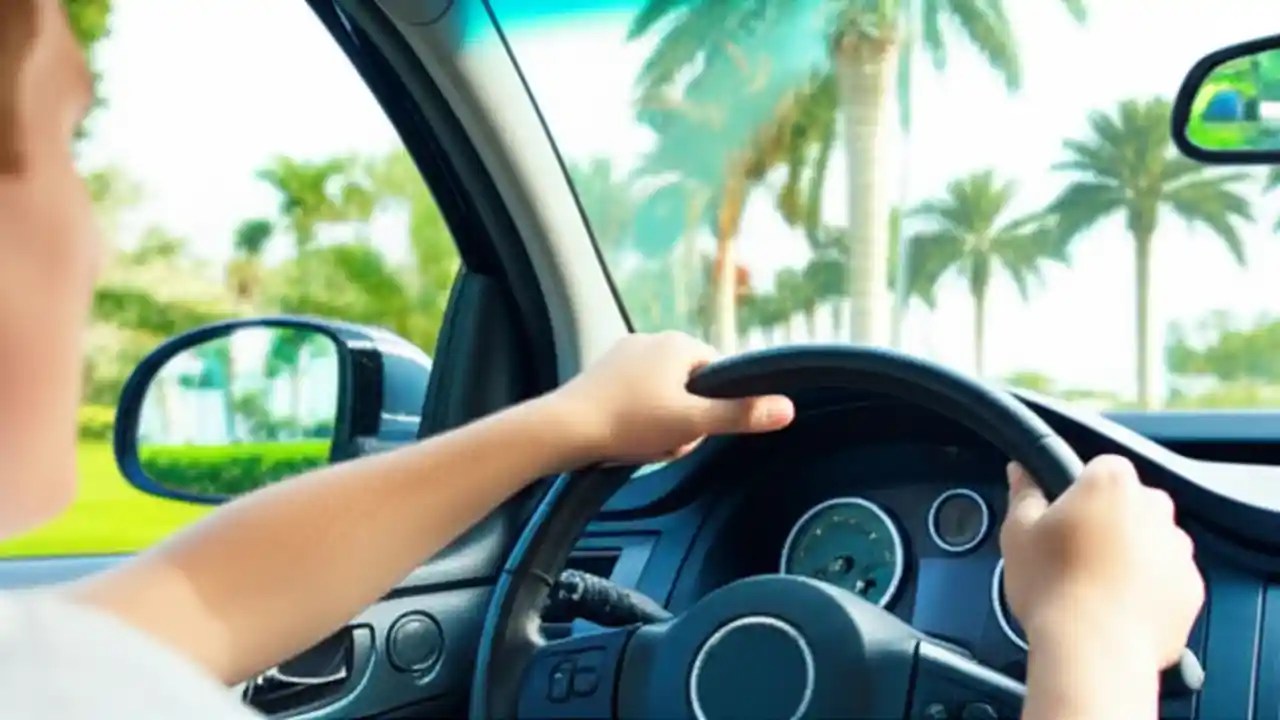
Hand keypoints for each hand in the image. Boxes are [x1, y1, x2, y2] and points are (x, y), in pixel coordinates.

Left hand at [551, 332, 794, 464]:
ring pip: (663, 397)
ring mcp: (624, 355)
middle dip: (684, 419)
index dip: (714, 406)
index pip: (720, 373)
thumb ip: (741, 415)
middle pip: (691, 388)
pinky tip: (622, 437)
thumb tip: (787, 408)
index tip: (695, 426)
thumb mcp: (692, 424)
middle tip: (665, 440)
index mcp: (678, 343)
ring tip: (640, 441)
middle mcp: (651, 340)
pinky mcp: (602, 373)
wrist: (565, 430)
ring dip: (659, 424)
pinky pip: (635, 399)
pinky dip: (634, 420)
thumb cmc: (629, 422)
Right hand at [1000, 455, 1203, 669]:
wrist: (1093, 651)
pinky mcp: (1192, 589)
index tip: (1062, 514)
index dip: (1080, 489)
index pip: (1102, 466)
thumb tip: (1022, 472)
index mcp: (1111, 484)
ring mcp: (1179, 550)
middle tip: (1075, 552)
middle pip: (1132, 502)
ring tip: (1095, 586)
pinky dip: (1150, 588)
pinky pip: (1168, 578)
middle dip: (1109, 520)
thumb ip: (1024, 494)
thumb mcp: (1018, 534)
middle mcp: (1154, 509)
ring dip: (1131, 554)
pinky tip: (1117, 607)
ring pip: (1152, 541)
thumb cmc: (1053, 588)